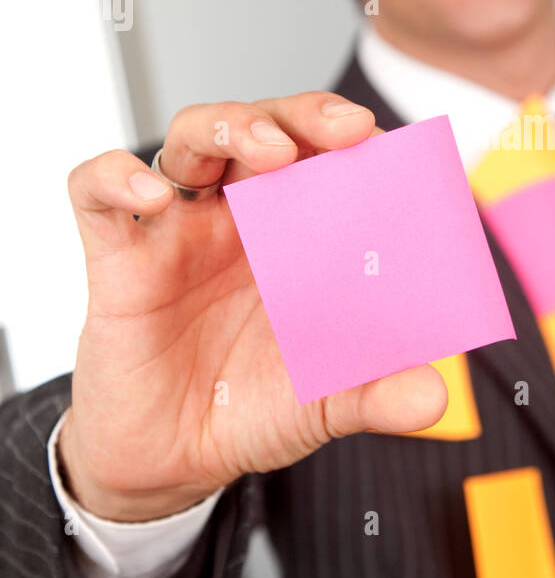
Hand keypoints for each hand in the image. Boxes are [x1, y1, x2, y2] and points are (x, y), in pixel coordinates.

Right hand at [59, 93, 447, 520]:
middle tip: (345, 128)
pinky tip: (152, 195)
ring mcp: (177, 231)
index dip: (353, 140)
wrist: (172, 463)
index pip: (324, 157)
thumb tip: (436, 397)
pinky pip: (96, 193)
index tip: (389, 146)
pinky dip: (116, 178)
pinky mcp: (117, 259)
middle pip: (264, 126)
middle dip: (303, 114)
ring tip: (269, 150)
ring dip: (231, 125)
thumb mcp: (325, 402)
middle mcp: (237, 217)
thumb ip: (376, 393)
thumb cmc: (248, 408)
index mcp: (295, 235)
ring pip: (192, 137)